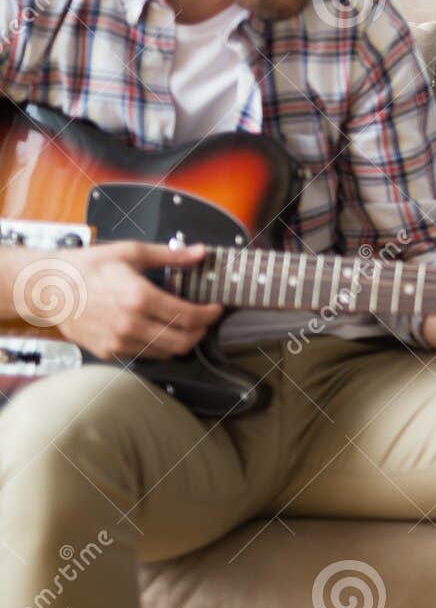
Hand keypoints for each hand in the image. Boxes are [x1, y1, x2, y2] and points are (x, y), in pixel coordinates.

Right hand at [43, 242, 222, 360]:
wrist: (47, 288)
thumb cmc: (87, 267)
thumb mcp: (130, 252)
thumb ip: (170, 255)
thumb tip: (200, 252)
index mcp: (139, 297)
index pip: (188, 316)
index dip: (209, 314)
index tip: (216, 308)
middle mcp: (130, 324)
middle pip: (182, 341)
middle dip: (201, 331)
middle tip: (205, 320)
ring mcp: (118, 341)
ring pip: (165, 352)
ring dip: (182, 341)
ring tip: (185, 325)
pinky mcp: (108, 351)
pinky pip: (144, 355)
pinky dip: (159, 346)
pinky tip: (159, 330)